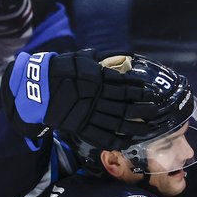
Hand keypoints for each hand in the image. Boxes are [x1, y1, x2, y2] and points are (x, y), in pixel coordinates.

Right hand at [3, 49, 176, 149]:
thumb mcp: (85, 57)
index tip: (152, 93)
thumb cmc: (64, 69)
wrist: (38, 86)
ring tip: (151, 126)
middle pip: (127, 105)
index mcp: (99, 79)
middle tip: (157, 110)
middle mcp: (97, 97)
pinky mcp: (81, 127)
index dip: (142, 91)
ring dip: (137, 125)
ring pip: (119, 122)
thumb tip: (128, 56)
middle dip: (145, 109)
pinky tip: (131, 140)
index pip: (127, 86)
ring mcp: (90, 113)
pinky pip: (104, 136)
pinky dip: (119, 139)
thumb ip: (106, 58)